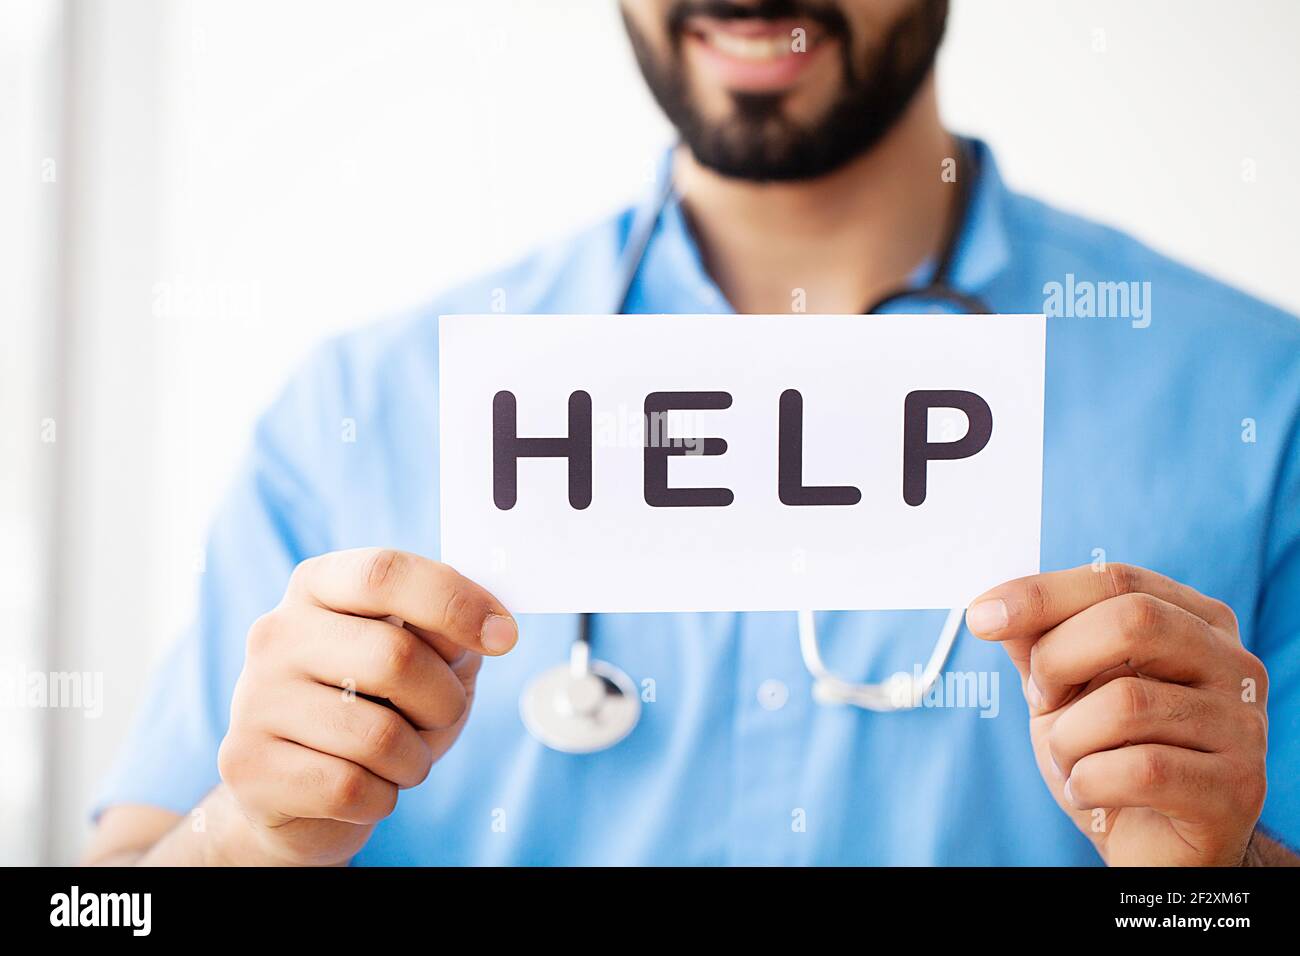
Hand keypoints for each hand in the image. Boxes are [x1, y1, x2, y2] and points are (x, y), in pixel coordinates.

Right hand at [216, 547, 517, 864]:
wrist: (300, 792)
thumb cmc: (377, 711)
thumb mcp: (425, 662)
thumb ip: (451, 635)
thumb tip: (490, 627)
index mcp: (318, 587)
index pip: (385, 573)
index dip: (454, 601)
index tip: (504, 635)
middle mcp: (276, 633)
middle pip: (394, 656)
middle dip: (443, 700)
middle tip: (442, 716)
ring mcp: (254, 698)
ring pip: (377, 736)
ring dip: (414, 759)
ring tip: (401, 759)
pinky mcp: (247, 765)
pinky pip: (350, 787)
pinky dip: (381, 797)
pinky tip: (365, 788)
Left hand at [966, 563, 1267, 865]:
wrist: (1153, 851)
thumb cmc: (1109, 758)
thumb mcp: (1063, 693)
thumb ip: (1038, 644)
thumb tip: (994, 607)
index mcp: (1195, 622)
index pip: (1117, 580)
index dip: (1041, 594)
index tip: (981, 618)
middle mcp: (1232, 663)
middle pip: (1134, 621)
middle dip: (1058, 659)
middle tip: (1041, 699)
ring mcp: (1243, 726)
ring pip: (1128, 703)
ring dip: (1069, 739)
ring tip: (1072, 761)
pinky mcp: (1237, 788)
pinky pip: (1141, 771)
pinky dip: (1090, 783)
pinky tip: (1090, 792)